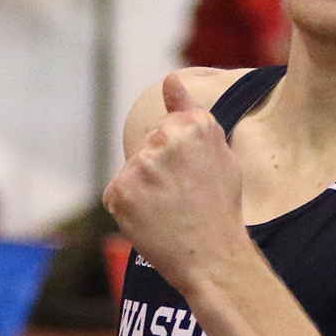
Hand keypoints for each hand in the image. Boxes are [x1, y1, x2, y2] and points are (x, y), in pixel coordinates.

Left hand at [103, 71, 249, 294]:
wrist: (213, 257)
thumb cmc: (220, 207)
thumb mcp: (216, 151)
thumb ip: (190, 112)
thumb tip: (170, 78)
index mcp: (193, 124)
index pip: (165, 127)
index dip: (177, 158)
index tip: (192, 179)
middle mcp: (166, 138)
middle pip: (144, 148)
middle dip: (156, 171)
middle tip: (182, 200)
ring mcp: (141, 165)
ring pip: (131, 172)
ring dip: (142, 191)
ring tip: (170, 212)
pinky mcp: (121, 190)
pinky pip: (116, 195)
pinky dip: (128, 210)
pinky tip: (153, 222)